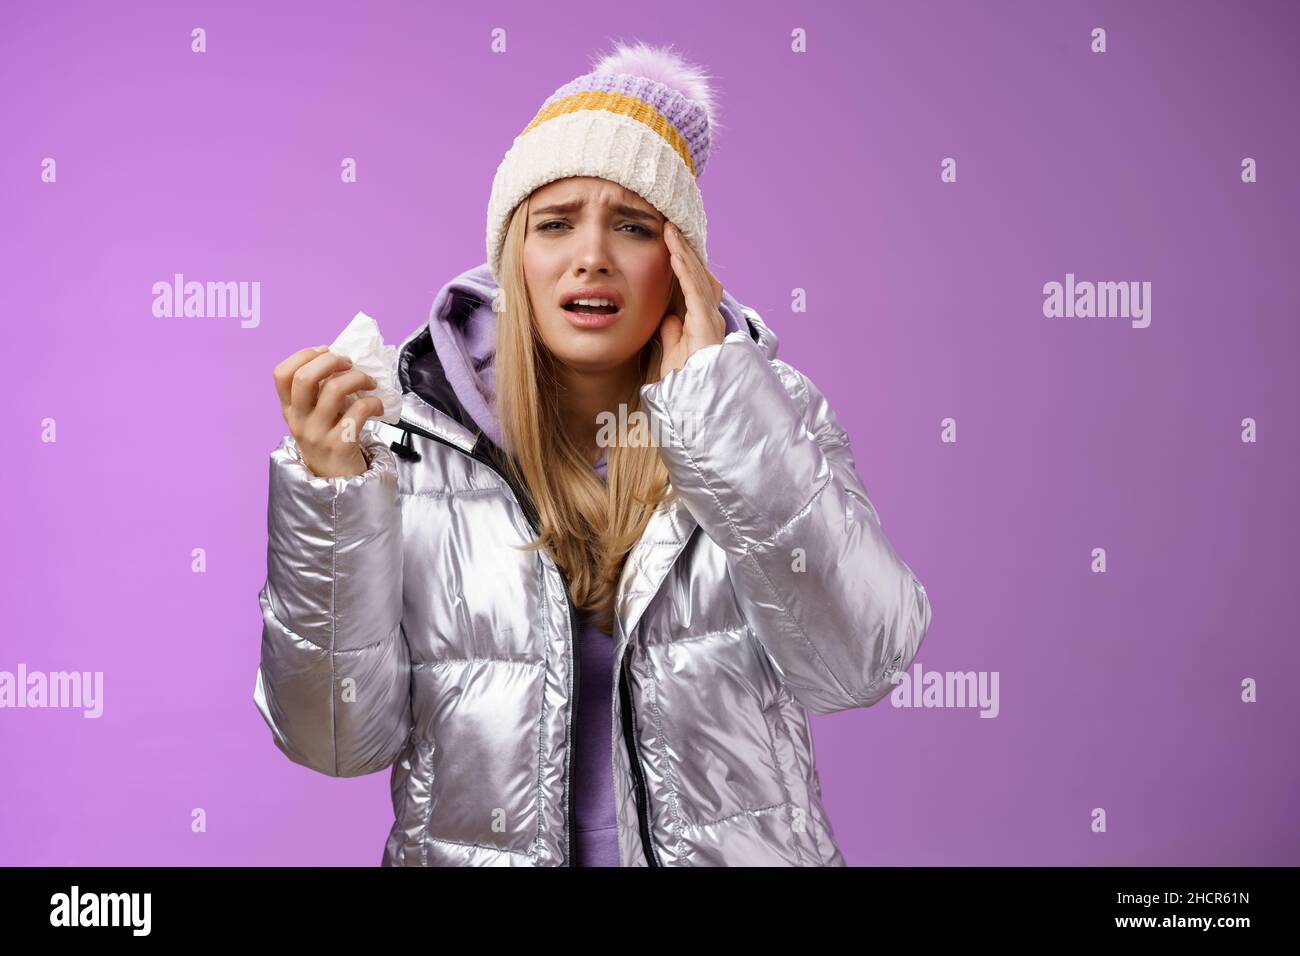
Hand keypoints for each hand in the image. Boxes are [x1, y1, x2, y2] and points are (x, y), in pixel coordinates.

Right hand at [273, 346, 383, 477]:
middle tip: (350, 363)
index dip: (304, 355)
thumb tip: (344, 361)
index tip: (326, 352)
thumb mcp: (315, 419)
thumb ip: (320, 394)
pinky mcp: (340, 444)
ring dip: (358, 378)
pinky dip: (373, 402)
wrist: (338, 485)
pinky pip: (359, 411)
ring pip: (334, 390)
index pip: (281, 374)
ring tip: (369, 383)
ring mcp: (317, 434)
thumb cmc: (331, 443)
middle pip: (304, 377)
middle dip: (331, 360)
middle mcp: (299, 421)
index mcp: (290, 410)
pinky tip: (377, 406)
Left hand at [657, 221, 725, 375]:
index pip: (694, 285)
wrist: (697, 405)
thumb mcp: (674, 355)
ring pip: (697, 277)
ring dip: (684, 252)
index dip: (684, 264)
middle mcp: (710, 317)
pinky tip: (675, 251)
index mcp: (703, 322)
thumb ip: (673, 336)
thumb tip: (670, 318)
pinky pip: (694, 289)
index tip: (671, 244)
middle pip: (699, 275)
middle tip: (671, 227)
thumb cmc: (687, 385)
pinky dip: (684, 269)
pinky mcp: (704, 324)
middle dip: (685, 250)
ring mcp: (709, 319)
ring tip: (670, 230)